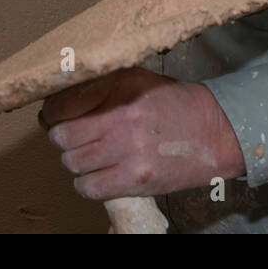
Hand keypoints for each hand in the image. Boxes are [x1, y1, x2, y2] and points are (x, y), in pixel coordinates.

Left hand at [39, 67, 246, 199]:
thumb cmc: (172, 104)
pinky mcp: (136, 177)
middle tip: (73, 139)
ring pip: (72, 162)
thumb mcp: (136, 80)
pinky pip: (89, 187)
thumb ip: (100, 87)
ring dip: (76, 162)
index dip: (52, 114)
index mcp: (118, 84)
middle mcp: (120, 115)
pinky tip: (98, 176)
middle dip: (62, 139)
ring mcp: (128, 148)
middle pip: (61, 136)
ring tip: (90, 157)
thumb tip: (56, 105)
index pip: (61, 104)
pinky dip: (87, 184)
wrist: (215, 131)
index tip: (54, 118)